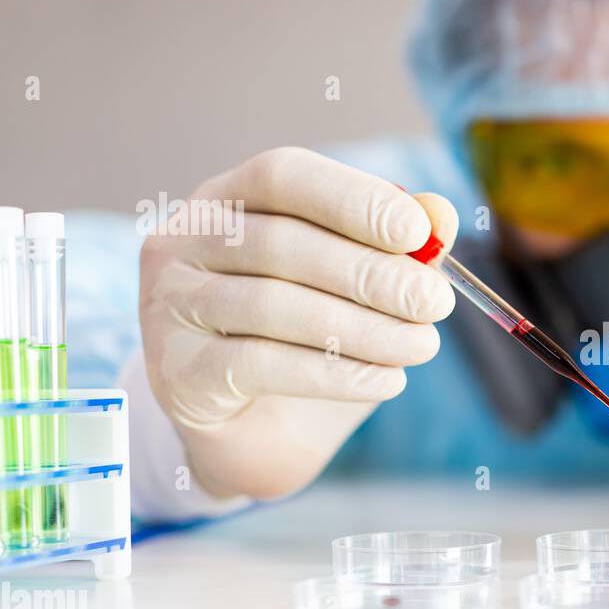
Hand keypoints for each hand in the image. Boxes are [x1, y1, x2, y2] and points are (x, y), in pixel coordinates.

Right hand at [139, 147, 457, 499]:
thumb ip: (395, 247)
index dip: (353, 199)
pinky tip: (387, 380)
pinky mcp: (176, 370)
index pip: (283, 176)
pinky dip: (333, 373)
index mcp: (227, 198)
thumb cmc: (309, 339)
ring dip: (363, 328)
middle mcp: (183, 241)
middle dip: (371, 274)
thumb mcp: (357, 289)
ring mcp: (168, 304)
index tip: (418, 234)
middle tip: (436, 303)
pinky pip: (260, 364)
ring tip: (422, 346)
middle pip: (282, 244)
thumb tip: (441, 214)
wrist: (257, 432)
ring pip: (273, 306)